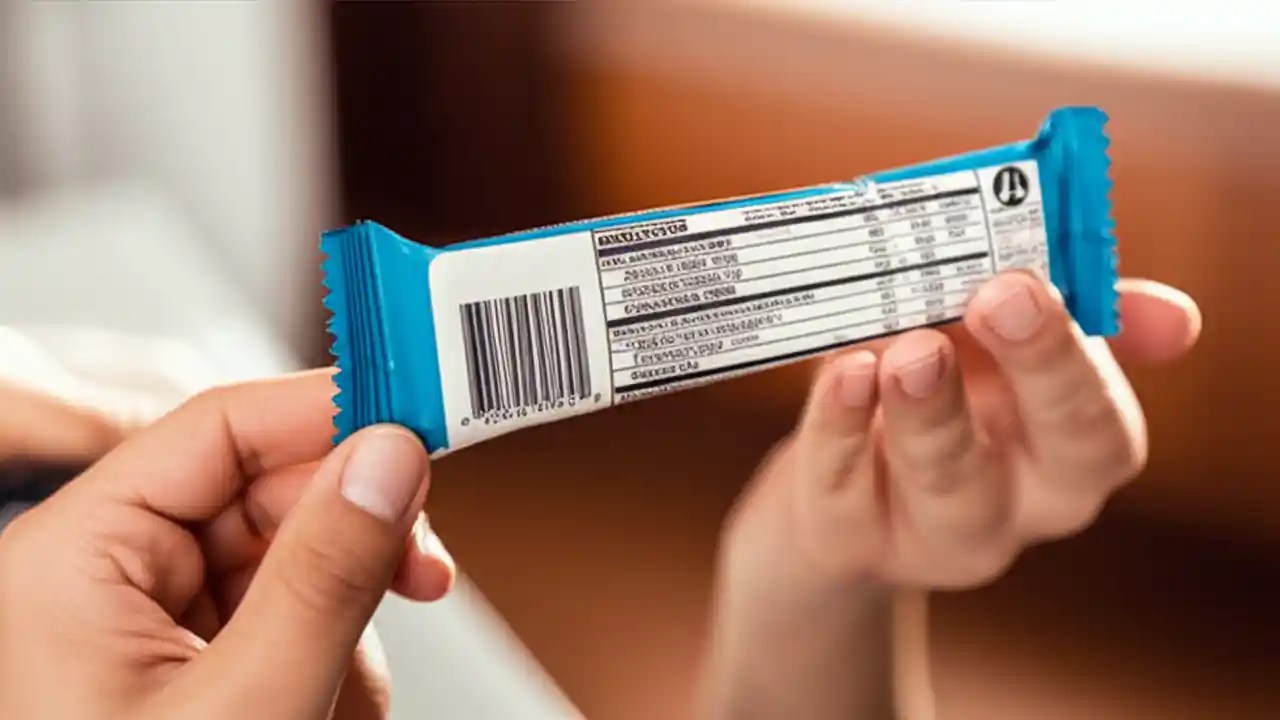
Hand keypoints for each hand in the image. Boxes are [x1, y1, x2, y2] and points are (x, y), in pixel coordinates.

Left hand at [0, 371, 455, 719]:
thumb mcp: (246, 710)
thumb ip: (325, 573)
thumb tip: (389, 456)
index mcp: (76, 558)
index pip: (222, 428)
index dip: (331, 413)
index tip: (427, 420)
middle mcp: (106, 575)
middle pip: (269, 496)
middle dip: (350, 550)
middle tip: (420, 577)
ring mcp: (147, 624)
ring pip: (291, 564)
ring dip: (344, 628)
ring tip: (333, 711)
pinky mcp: (184, 666)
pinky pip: (283, 622)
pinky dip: (326, 665)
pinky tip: (321, 717)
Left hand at [705, 274, 1200, 718]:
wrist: (835, 481)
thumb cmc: (941, 390)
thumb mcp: (995, 348)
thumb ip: (1067, 311)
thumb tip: (1175, 319)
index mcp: (1072, 452)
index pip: (1103, 420)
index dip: (1071, 356)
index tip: (1029, 282)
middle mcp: (1020, 503)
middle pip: (1055, 455)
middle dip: (1035, 372)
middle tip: (993, 300)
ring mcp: (933, 530)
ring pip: (946, 481)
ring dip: (930, 408)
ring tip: (906, 348)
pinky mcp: (850, 535)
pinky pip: (844, 483)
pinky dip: (841, 424)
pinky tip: (841, 372)